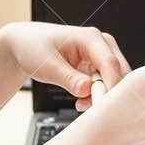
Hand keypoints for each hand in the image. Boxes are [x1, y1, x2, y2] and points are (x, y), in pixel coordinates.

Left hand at [0, 22, 129, 100]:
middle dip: (106, 93)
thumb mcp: (47, 65)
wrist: (26, 45)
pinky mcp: (99, 65)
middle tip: (86, 107)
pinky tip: (82, 100)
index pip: (110, 64)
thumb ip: (68, 78)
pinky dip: (96, 95)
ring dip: (100, 96)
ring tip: (79, 104)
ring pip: (114, 81)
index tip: (101, 106)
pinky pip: (107, 84)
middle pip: (118, 73)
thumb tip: (86, 90)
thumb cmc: (34, 48)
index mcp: (90, 37)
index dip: (109, 86)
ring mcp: (102, 54)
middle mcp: (102, 44)